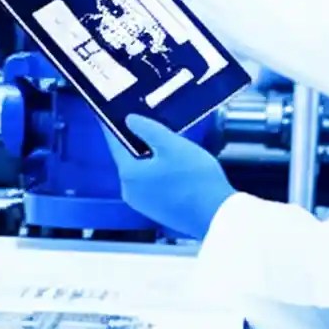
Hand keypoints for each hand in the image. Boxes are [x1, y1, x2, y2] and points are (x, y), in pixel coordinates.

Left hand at [102, 115, 234, 239]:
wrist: (217, 216)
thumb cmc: (195, 179)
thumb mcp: (172, 145)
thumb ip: (147, 129)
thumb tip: (128, 120)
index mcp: (128, 174)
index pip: (114, 143)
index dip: (113, 125)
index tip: (110, 113)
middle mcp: (129, 191)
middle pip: (129, 158)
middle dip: (140, 142)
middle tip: (156, 127)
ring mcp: (143, 204)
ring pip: (142, 172)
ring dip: (152, 159)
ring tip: (173, 148)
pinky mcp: (157, 211)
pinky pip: (152, 185)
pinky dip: (159, 173)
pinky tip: (177, 169)